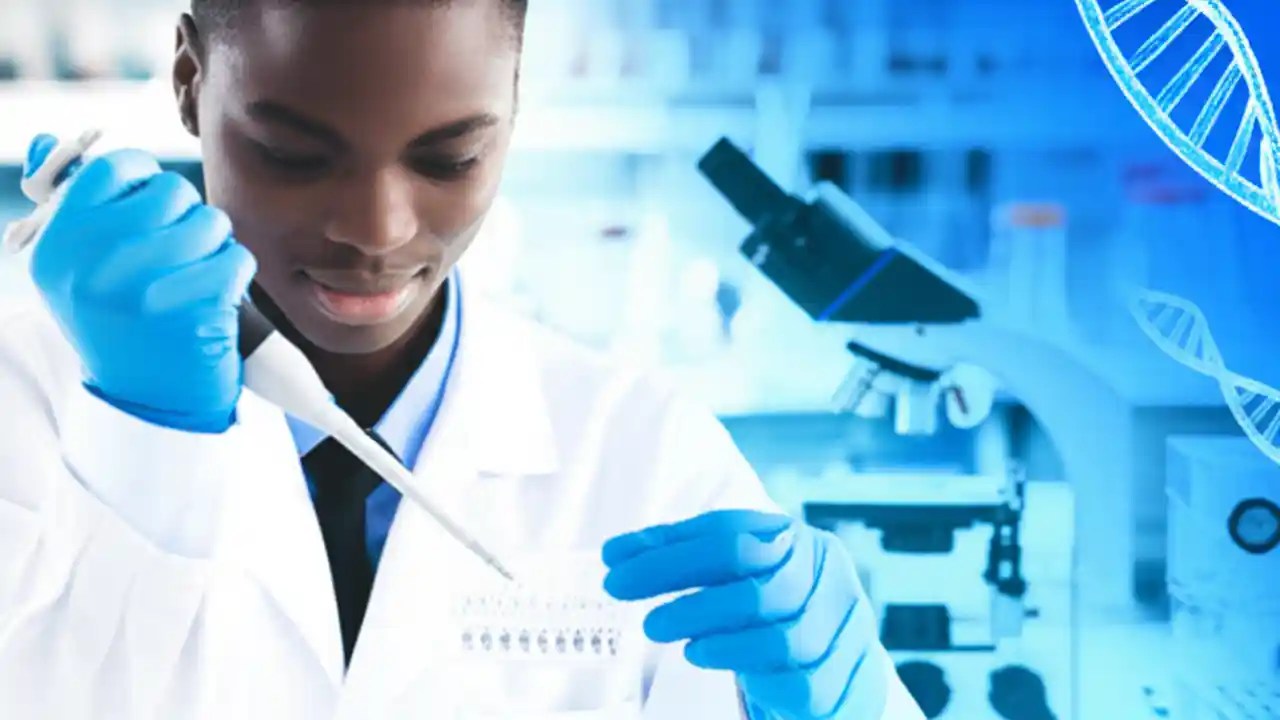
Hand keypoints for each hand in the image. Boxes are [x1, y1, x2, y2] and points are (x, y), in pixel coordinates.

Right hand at [25, 134, 256, 432]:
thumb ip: (67, 205)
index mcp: (58, 246)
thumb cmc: (117, 320)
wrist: (149, 399)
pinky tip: (215, 296)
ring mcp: (144, 290)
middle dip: (186, 215)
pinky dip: (235, 273)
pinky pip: (236, 259)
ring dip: (214, 244)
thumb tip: (48, 142)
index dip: (145, 176)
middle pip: (171, 192)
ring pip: (210, 222)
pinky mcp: (192, 312)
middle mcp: (94, 266)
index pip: (112, 168)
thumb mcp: (73, 268)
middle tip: (179, 250)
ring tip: (196, 274)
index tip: (152, 201)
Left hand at [603, 510, 886, 719]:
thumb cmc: (776, 609)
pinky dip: (749, 671)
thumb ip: (685, 557)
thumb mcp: (738, 573)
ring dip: (716, 635)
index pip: (729, 534)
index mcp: (796, 539)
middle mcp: (825, 576)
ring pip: (780, 633)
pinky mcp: (841, 679)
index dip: (667, 549)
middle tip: (644, 617)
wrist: (843, 661)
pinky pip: (797, 680)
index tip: (613, 564)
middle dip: (688, 593)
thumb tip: (616, 553)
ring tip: (675, 642)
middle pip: (755, 577)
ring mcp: (840, 627)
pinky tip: (706, 658)